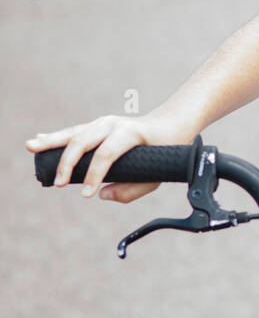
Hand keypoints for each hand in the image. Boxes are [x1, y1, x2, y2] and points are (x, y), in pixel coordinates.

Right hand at [25, 113, 194, 201]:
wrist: (168, 126)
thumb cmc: (163, 152)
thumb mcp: (156, 175)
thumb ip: (131, 190)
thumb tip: (102, 195)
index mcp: (131, 133)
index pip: (107, 153)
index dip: (94, 175)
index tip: (85, 194)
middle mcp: (114, 124)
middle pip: (84, 140)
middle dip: (68, 162)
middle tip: (58, 184)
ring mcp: (104, 122)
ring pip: (74, 132)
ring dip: (51, 141)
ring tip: (31, 147)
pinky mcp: (97, 125)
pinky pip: (74, 132)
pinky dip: (56, 137)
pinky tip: (39, 140)